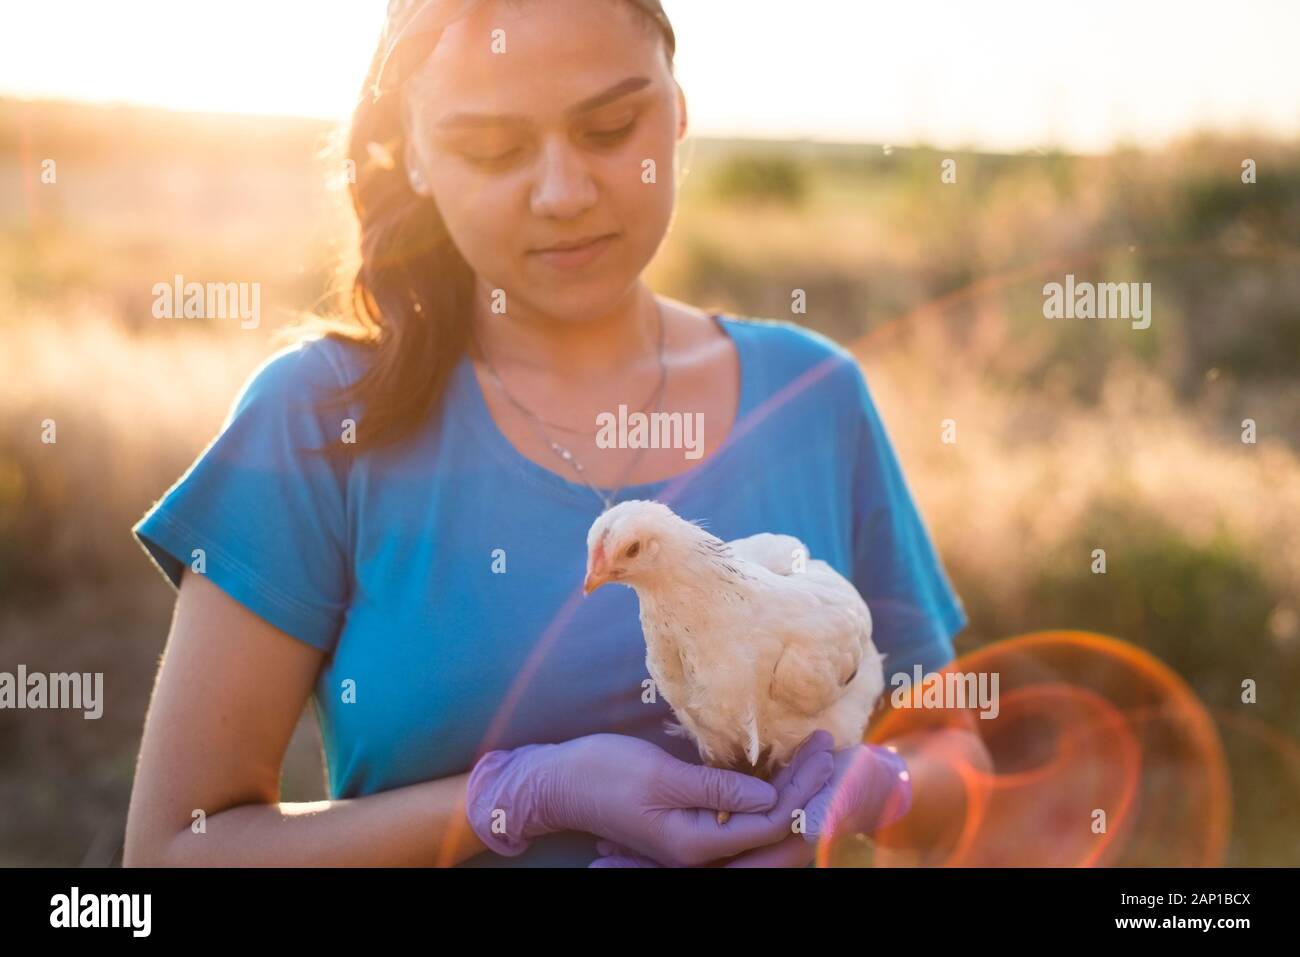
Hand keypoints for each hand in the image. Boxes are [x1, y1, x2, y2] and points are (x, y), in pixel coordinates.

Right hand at [591, 739, 911, 866]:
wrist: (558, 783)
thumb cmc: (602, 774)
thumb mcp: (660, 776)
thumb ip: (716, 788)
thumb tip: (769, 792)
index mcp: (696, 844)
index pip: (768, 820)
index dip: (801, 786)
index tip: (820, 747)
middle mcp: (701, 851)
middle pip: (773, 832)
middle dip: (806, 792)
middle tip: (827, 748)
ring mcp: (696, 840)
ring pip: (761, 827)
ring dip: (790, 793)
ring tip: (813, 757)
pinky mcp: (691, 825)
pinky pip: (742, 817)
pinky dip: (766, 794)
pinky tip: (777, 767)